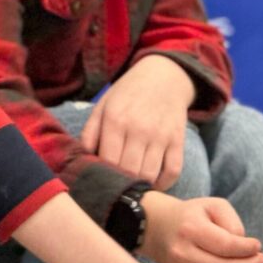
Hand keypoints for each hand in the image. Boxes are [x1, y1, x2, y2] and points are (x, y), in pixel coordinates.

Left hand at [80, 56, 195, 190]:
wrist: (164, 76)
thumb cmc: (128, 94)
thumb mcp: (103, 105)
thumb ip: (89, 132)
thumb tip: (84, 159)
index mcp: (116, 120)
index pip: (108, 161)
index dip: (105, 175)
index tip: (102, 179)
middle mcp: (139, 129)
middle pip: (129, 171)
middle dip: (122, 183)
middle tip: (117, 185)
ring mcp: (161, 135)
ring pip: (150, 175)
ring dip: (141, 185)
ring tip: (133, 185)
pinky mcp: (178, 139)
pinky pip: (173, 171)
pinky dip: (164, 183)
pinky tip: (154, 182)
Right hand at [140, 193, 262, 262]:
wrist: (158, 227)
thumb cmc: (191, 215)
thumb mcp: (213, 206)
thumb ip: (232, 222)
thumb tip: (244, 247)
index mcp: (191, 229)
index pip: (226, 246)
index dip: (247, 249)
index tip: (258, 246)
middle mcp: (182, 252)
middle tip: (261, 262)